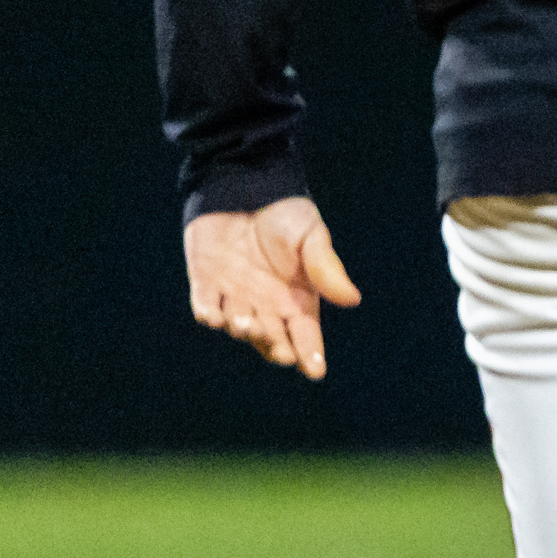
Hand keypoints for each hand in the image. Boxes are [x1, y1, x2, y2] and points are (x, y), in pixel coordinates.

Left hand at [187, 198, 359, 379]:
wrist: (247, 186)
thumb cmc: (287, 214)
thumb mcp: (313, 238)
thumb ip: (327, 270)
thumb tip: (352, 301)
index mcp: (298, 298)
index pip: (306, 334)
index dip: (311, 354)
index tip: (315, 371)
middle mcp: (267, 303)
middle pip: (272, 338)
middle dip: (276, 347)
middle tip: (281, 352)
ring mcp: (235, 295)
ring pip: (239, 325)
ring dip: (244, 329)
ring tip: (250, 324)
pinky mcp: (205, 281)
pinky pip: (205, 305)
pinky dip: (208, 313)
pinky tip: (213, 317)